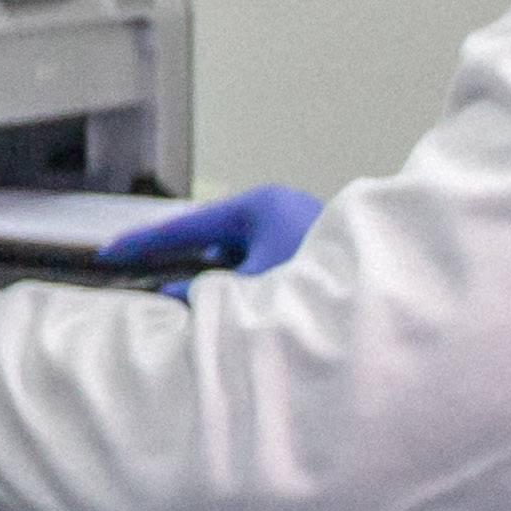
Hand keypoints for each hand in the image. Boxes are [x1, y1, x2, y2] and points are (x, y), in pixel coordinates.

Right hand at [98, 185, 323, 281]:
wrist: (402, 297)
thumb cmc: (329, 287)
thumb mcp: (254, 291)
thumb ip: (207, 294)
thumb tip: (174, 295)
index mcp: (259, 207)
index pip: (185, 226)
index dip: (143, 243)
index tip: (108, 254)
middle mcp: (280, 208)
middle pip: (212, 234)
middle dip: (179, 258)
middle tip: (139, 274)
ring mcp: (301, 226)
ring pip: (241, 250)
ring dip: (216, 274)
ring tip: (189, 298)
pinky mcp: (317, 249)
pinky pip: (264, 262)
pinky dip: (244, 280)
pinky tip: (237, 303)